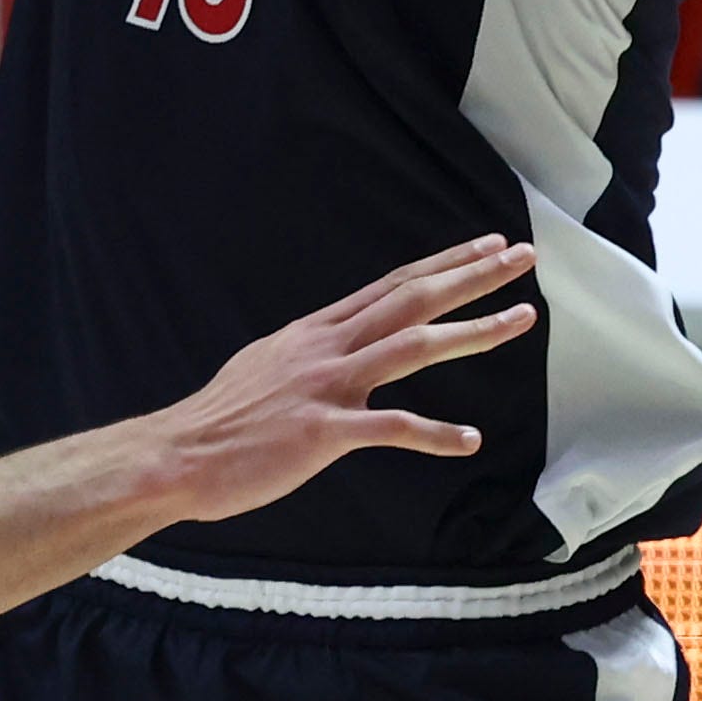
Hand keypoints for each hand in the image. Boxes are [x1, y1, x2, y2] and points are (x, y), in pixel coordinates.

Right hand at [138, 236, 539, 533]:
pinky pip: (388, 428)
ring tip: (520, 319)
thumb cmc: (223, 418)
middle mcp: (327, 347)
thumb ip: (309, 352)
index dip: (443, 263)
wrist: (179, 454)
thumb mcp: (268, 364)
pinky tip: (469, 439)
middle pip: (412, 300)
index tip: (486, 246)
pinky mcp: (321, 432)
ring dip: (472, 332)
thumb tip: (333, 345)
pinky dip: (433, 433)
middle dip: (471, 276)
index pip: (393, 285)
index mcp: (316, 331)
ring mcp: (326, 386)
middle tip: (522, 258)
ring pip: (411, 348)